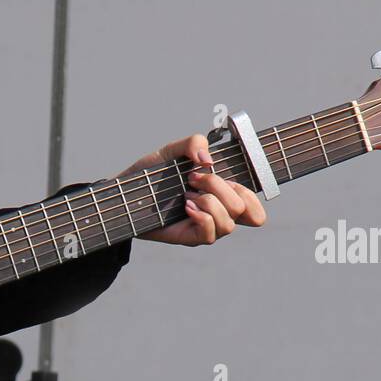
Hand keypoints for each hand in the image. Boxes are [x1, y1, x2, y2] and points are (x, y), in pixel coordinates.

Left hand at [125, 134, 266, 245]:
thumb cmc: (151, 175)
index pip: (255, 212)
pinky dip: (201, 215)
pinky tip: (185, 204)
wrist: (125, 193)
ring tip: (187, 193)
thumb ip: (194, 142)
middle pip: (242, 209)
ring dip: (209, 201)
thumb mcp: (173, 150)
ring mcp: (204, 228)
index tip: (229, 177)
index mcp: (222, 198)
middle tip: (193, 178)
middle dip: (220, 186)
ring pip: (228, 223)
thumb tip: (207, 160)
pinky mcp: (189, 237)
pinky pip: (210, 233)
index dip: (251, 195)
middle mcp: (217, 216)